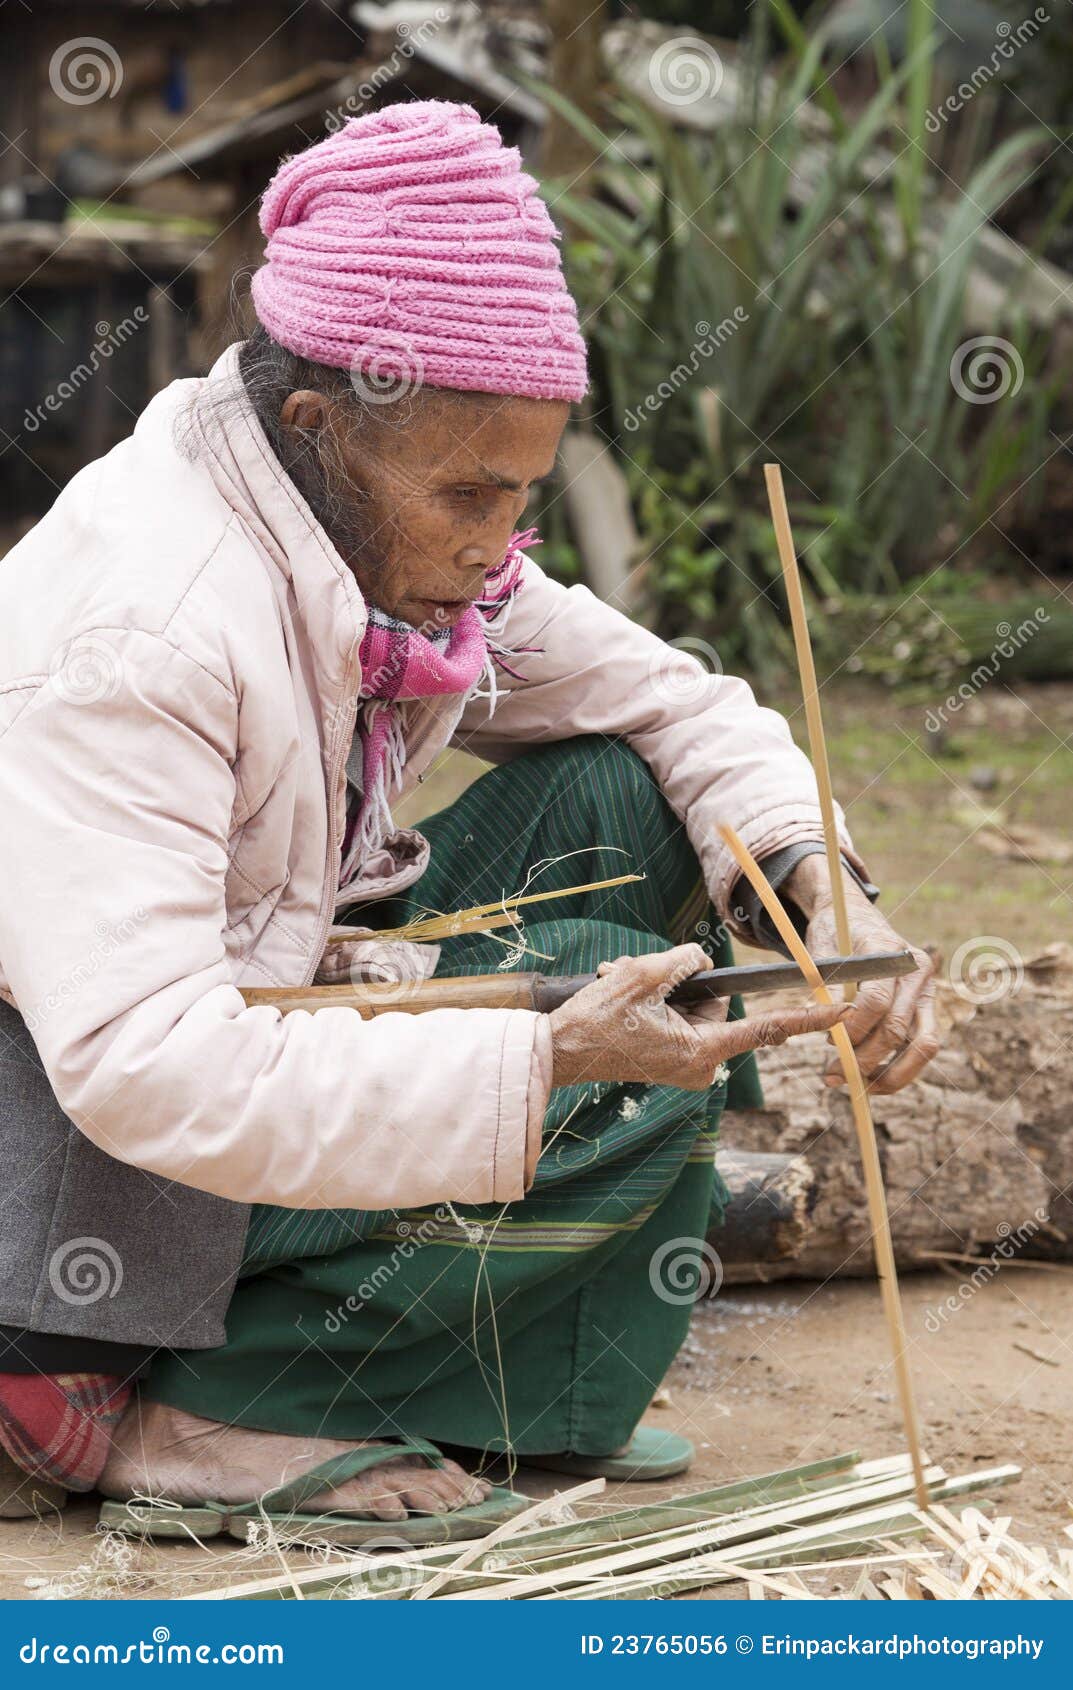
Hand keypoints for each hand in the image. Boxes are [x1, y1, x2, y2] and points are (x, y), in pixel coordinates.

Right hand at [549, 943, 849, 1089]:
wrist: (560, 1052)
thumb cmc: (598, 1018)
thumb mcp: (643, 975)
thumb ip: (684, 961)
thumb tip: (703, 960)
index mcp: (701, 1051)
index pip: (764, 1029)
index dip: (806, 1019)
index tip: (840, 1014)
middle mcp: (699, 1066)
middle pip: (716, 1007)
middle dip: (687, 987)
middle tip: (643, 983)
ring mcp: (684, 1067)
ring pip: (696, 1011)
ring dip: (665, 993)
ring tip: (626, 992)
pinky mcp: (670, 1063)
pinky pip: (679, 1021)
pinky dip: (656, 1005)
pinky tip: (625, 1003)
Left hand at [784, 857, 938, 1093]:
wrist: (856, 918)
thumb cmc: (834, 934)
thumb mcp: (820, 952)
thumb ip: (825, 988)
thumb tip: (829, 1030)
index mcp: (889, 950)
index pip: (876, 1000)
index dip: (851, 1030)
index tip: (829, 1045)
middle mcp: (917, 971)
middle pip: (897, 1029)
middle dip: (864, 1060)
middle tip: (831, 1076)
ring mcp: (927, 991)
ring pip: (923, 1046)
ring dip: (890, 1074)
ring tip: (856, 1086)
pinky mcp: (927, 1009)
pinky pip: (920, 1046)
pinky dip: (899, 1068)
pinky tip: (870, 1078)